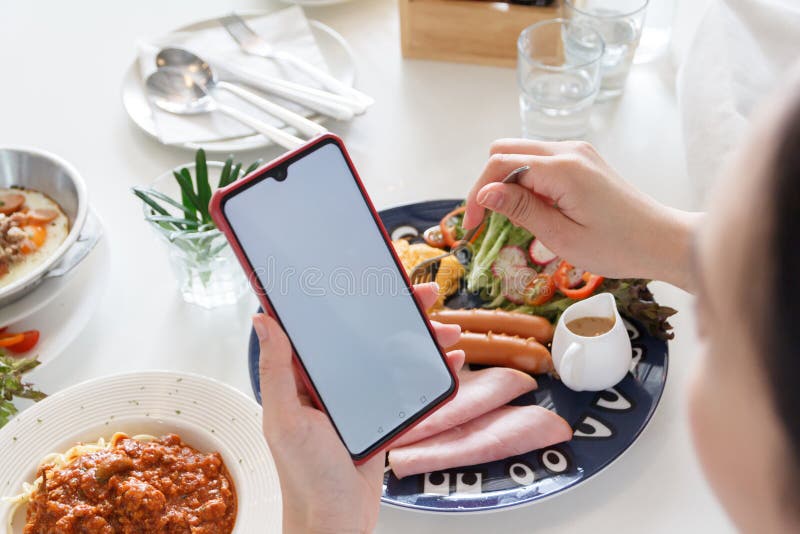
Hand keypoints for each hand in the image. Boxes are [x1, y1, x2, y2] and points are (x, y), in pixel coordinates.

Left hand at [253, 282, 463, 533]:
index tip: (372, 277)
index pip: (328, 326)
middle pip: (369, 334)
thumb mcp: (285, 419)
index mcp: (306, 376)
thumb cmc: (304, 475)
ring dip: (423, 340)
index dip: (350, 298)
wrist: (338, 521)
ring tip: (448, 331)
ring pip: (395, 356)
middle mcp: (334, 381)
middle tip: (426, 294)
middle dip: (400, 312)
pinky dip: (432, 373)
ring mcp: (361, 398)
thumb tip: (263, 319)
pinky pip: (410, 386)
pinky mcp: (384, 416)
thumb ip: (277, 370)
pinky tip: (452, 363)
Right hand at [463, 139, 699, 290]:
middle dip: (488, 183)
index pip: (501, 165)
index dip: (478, 193)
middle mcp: (568, 150)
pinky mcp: (583, 160)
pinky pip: (540, 161)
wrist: (662, 241)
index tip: (472, 226)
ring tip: (513, 219)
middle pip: (505, 150)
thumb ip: (521, 210)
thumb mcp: (562, 237)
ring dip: (508, 182)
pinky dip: (527, 181)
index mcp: (562, 169)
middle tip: (488, 221)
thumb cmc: (618, 247)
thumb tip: (485, 193)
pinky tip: (535, 209)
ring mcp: (577, 152)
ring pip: (521, 153)